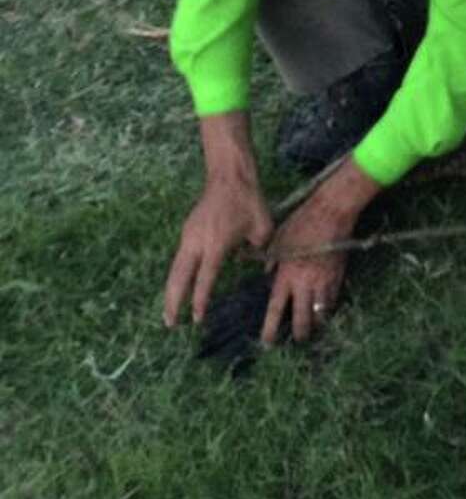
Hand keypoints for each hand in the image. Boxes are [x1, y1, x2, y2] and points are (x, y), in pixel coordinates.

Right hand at [164, 171, 273, 326]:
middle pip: (179, 278)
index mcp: (216, 244)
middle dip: (173, 302)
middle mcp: (197, 242)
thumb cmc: (249, 200)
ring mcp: (189, 235)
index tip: (197, 318)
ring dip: (171, 291)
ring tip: (169, 313)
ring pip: (175, 269)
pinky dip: (176, 276)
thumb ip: (259, 250)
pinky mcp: (187, 230)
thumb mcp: (262, 226)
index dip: (200, 300)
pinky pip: (179, 258)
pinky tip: (178, 287)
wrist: (230, 175)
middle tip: (170, 324)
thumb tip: (259, 267)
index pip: (205, 278)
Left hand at [261, 157, 380, 344]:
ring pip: (321, 313)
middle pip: (302, 319)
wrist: (331, 213)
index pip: (275, 309)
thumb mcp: (278, 240)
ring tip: (314, 327)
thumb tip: (266, 273)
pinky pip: (333, 299)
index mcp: (286, 276)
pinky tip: (326, 309)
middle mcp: (304, 284)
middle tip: (298, 339)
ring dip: (317, 322)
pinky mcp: (338, 276)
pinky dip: (329, 307)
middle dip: (300, 333)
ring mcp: (324, 282)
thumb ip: (270, 260)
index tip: (267, 342)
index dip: (270, 328)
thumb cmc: (301, 223)